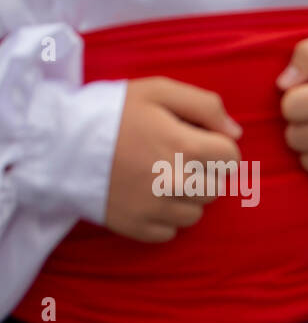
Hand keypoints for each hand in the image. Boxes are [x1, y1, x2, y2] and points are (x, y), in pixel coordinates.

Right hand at [106, 77, 241, 242]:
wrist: (56, 142)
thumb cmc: (111, 112)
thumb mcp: (157, 91)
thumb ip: (205, 106)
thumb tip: (236, 134)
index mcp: (185, 147)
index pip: (231, 158)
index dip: (217, 147)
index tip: (196, 141)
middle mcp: (177, 182)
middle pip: (217, 187)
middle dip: (203, 173)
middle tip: (174, 158)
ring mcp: (157, 208)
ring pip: (197, 212)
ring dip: (186, 197)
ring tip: (159, 177)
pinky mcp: (138, 227)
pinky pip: (171, 231)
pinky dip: (164, 217)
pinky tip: (146, 196)